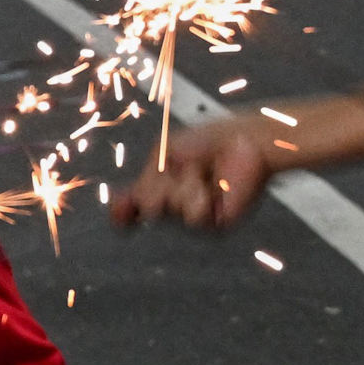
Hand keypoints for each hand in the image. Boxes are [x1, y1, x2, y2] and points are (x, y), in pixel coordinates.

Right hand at [111, 114, 281, 232]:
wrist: (242, 141)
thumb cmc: (207, 141)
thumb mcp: (164, 154)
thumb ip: (144, 182)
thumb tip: (128, 207)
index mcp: (162, 185)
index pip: (134, 206)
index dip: (123, 210)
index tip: (121, 209)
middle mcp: (176, 203)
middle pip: (148, 208)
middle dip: (156, 188)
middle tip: (172, 172)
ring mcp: (195, 214)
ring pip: (171, 212)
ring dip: (182, 188)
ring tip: (199, 174)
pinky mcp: (216, 224)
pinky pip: (194, 219)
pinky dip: (199, 198)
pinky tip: (211, 187)